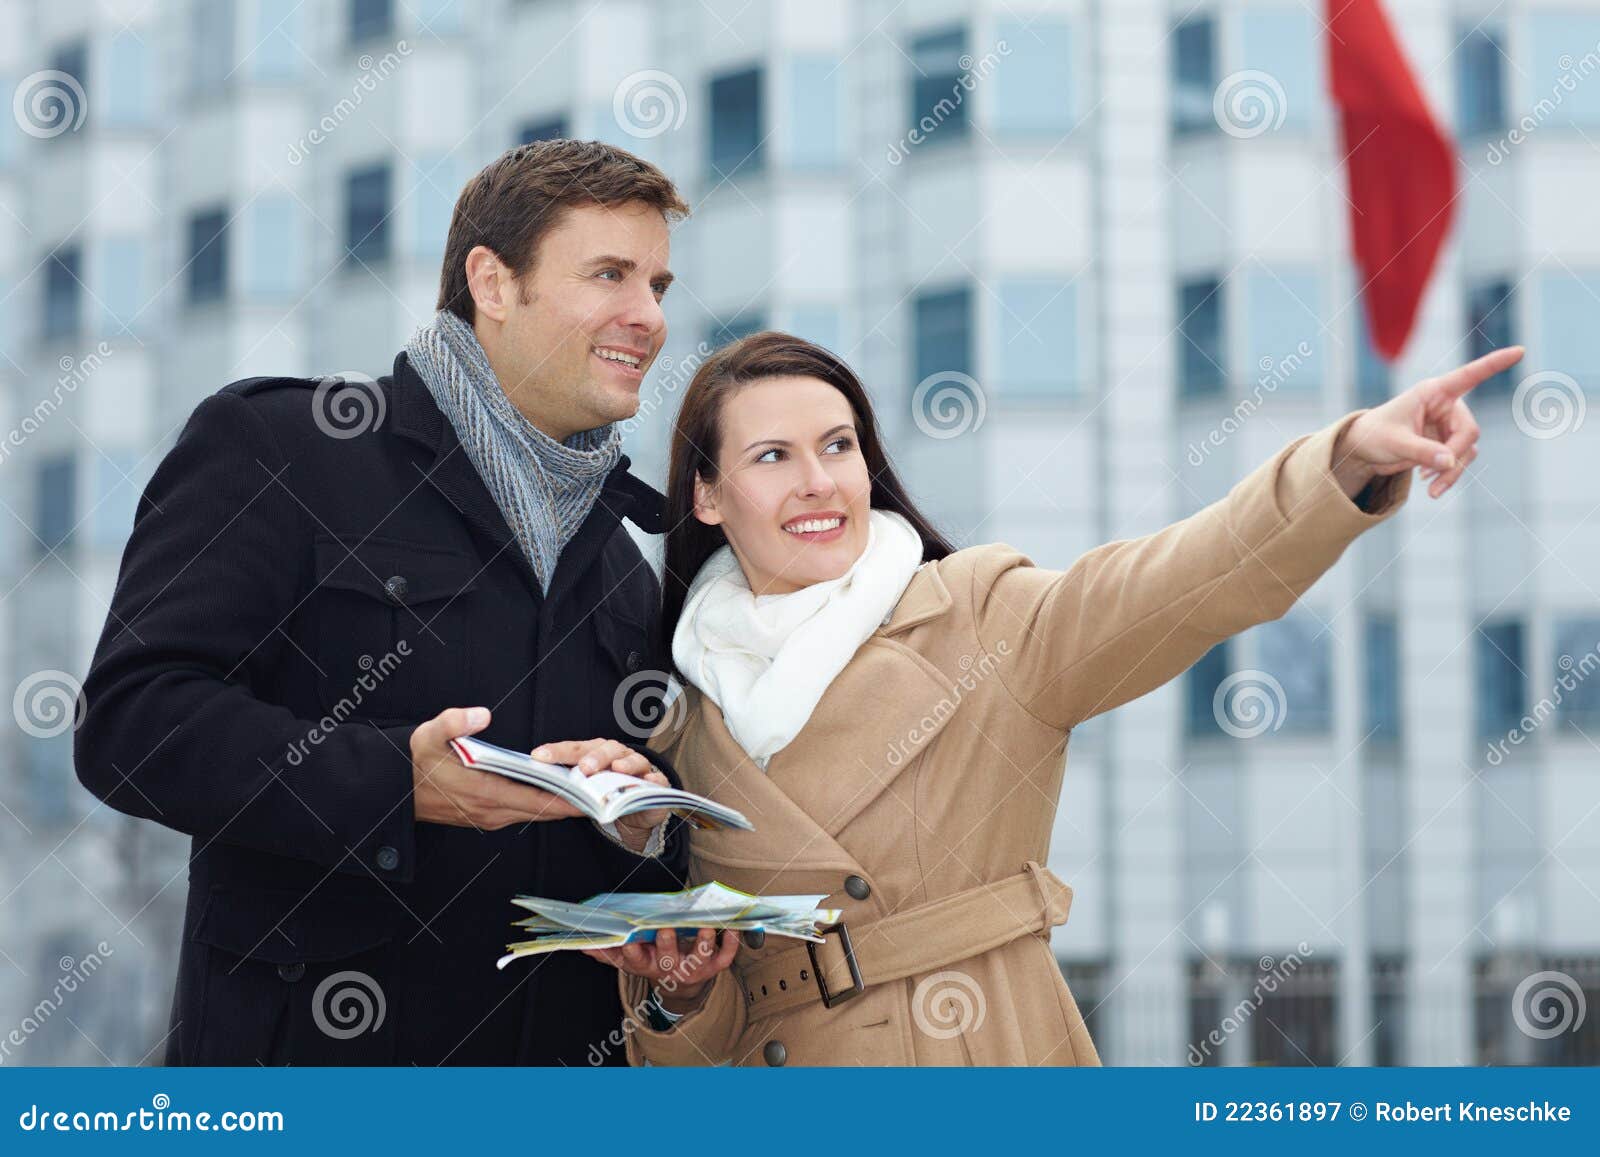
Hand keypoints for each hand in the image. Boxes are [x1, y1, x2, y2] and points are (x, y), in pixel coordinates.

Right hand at [410, 706, 586, 828]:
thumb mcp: (430, 735)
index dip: (568, 799)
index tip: (594, 795)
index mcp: (485, 792)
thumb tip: (483, 714)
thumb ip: (456, 722)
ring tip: (588, 788)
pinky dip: (542, 804)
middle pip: (544, 810)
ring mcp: (490, 816)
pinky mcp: (487, 816)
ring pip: (534, 812)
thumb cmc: (416, 762)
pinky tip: (557, 790)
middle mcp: (492, 811)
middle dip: (573, 802)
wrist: (397, 790)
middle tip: (603, 791)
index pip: (538, 801)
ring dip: (559, 803)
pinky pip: (522, 812)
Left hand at [530, 738, 672, 849]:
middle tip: (584, 768)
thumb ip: (570, 788)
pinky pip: (658, 779)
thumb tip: (544, 790)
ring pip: (634, 760)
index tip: (538, 756)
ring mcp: (639, 767)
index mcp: (595, 752)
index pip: (575, 749)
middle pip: (606, 750)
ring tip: (618, 769)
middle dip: (595, 757)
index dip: (558, 752)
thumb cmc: (606, 792)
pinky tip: (650, 781)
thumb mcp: (585, 790)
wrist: (634, 811)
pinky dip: (654, 779)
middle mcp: (617, 755)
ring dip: (626, 764)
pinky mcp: (656, 783)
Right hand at [581, 928, 741, 1014]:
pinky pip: (726, 957)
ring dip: (704, 941)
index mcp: (648, 965)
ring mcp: (694, 968)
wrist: (683, 983)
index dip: (633, 952)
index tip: (629, 940)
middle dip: (666, 945)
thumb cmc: (655, 961)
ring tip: (707, 925)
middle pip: (668, 959)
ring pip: (700, 956)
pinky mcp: (714, 966)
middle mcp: (670, 969)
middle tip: (665, 929)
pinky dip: (731, 943)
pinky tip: (732, 928)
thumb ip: (609, 952)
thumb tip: (582, 945)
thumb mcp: (631, 959)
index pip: (637, 961)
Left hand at [1332, 345, 1522, 500]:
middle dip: (1454, 455)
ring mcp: (1448, 425)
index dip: (1494, 364)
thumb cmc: (1375, 435)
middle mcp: (1446, 406)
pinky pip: (1460, 460)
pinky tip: (1431, 486)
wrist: (1365, 450)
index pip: (1469, 375)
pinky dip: (1449, 475)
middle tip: (1430, 477)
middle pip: (1469, 431)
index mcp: (1433, 392)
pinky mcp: (1447, 443)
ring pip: (1467, 450)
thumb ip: (1422, 451)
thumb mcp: (1394, 443)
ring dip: (1453, 472)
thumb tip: (1450, 462)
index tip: (1519, 351)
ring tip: (1431, 490)